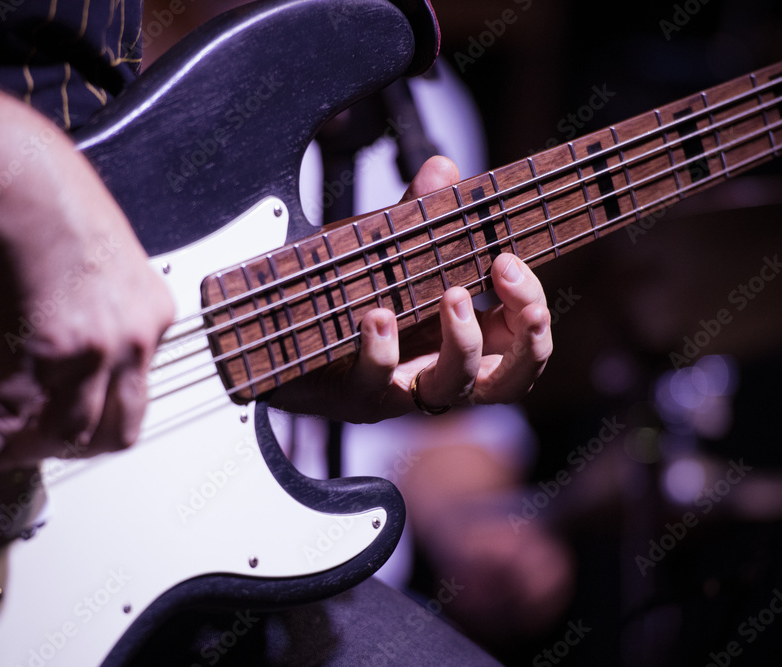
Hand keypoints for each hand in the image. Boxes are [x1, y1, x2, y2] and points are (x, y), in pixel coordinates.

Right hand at [0, 128, 173, 507]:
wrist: (21, 182)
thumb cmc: (57, 206)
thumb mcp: (108, 261)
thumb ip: (105, 306)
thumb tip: (75, 333)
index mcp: (154, 316)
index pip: (141, 385)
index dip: (103, 403)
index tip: (78, 411)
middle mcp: (134, 340)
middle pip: (121, 424)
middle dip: (86, 442)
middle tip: (52, 441)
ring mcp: (92, 353)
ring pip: (72, 431)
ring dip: (39, 444)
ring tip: (10, 441)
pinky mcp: (41, 357)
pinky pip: (7, 420)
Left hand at [269, 156, 551, 421]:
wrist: (276, 332)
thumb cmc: (345, 296)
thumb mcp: (388, 250)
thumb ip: (420, 216)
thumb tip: (443, 168)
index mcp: (459, 340)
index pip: (522, 340)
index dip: (531, 308)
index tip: (510, 260)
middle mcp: (437, 372)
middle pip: (510, 382)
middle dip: (527, 337)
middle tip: (506, 275)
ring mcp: (398, 390)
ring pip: (452, 389)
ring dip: (463, 343)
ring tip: (453, 295)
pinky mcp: (352, 396)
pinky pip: (375, 385)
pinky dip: (381, 351)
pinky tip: (377, 317)